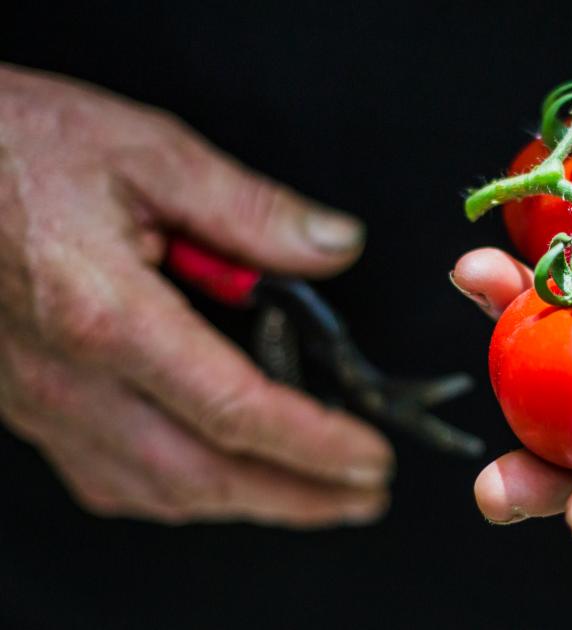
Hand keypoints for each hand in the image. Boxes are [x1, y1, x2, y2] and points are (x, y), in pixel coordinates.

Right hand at [0, 63, 393, 526]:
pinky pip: (108, 478)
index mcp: (107, 315)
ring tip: (312, 500)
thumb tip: (334, 246)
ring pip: (153, 491)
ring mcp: (42, 402)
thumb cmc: (11, 148)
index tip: (370, 456)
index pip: (235, 408)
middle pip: (201, 475)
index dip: (315, 443)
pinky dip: (177, 494)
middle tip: (363, 498)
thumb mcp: (146, 152)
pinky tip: (216, 484)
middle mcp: (71, 377)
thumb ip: (250, 208)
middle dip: (296, 498)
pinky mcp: (28, 404)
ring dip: (244, 504)